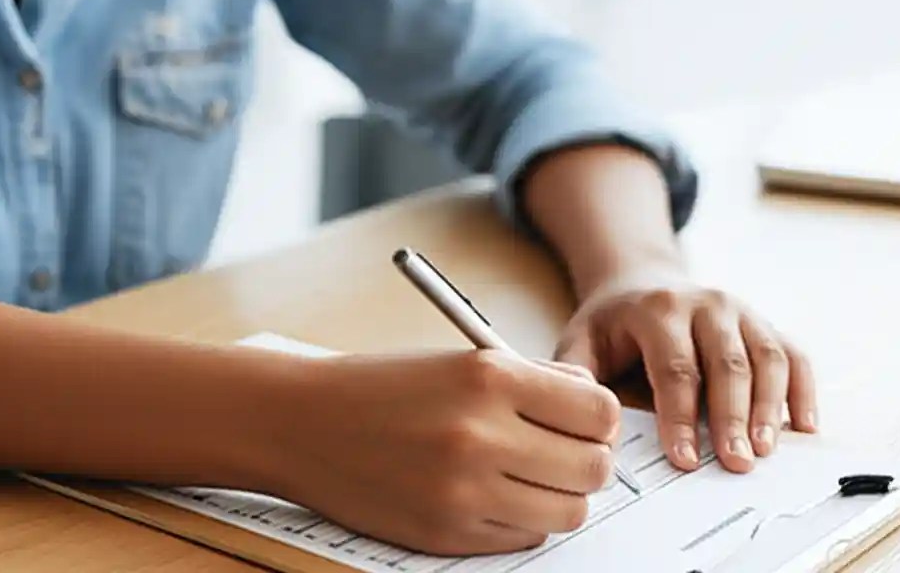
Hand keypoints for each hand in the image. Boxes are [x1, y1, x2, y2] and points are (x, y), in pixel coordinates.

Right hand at [269, 351, 620, 555]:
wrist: (302, 422)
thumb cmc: (382, 386)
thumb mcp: (459, 360)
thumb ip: (532, 382)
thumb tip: (594, 410)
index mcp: (488, 377)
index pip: (598, 411)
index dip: (598, 418)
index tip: (581, 420)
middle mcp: (481, 434)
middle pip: (593, 469)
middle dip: (586, 461)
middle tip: (560, 451)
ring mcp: (464, 491)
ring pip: (567, 513)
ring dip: (557, 496)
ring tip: (525, 475)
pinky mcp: (447, 533)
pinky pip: (523, 538)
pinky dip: (518, 520)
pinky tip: (489, 495)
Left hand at [556, 269, 816, 473]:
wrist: (640, 282)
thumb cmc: (611, 324)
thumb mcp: (580, 342)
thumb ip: (579, 376)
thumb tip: (591, 417)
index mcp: (658, 310)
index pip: (674, 368)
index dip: (680, 417)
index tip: (685, 460)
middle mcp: (706, 304)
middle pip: (727, 364)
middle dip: (732, 418)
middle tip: (736, 463)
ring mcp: (741, 311)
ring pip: (767, 358)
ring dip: (769, 408)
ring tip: (766, 451)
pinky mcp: (764, 324)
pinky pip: (794, 354)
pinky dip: (803, 390)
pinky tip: (803, 426)